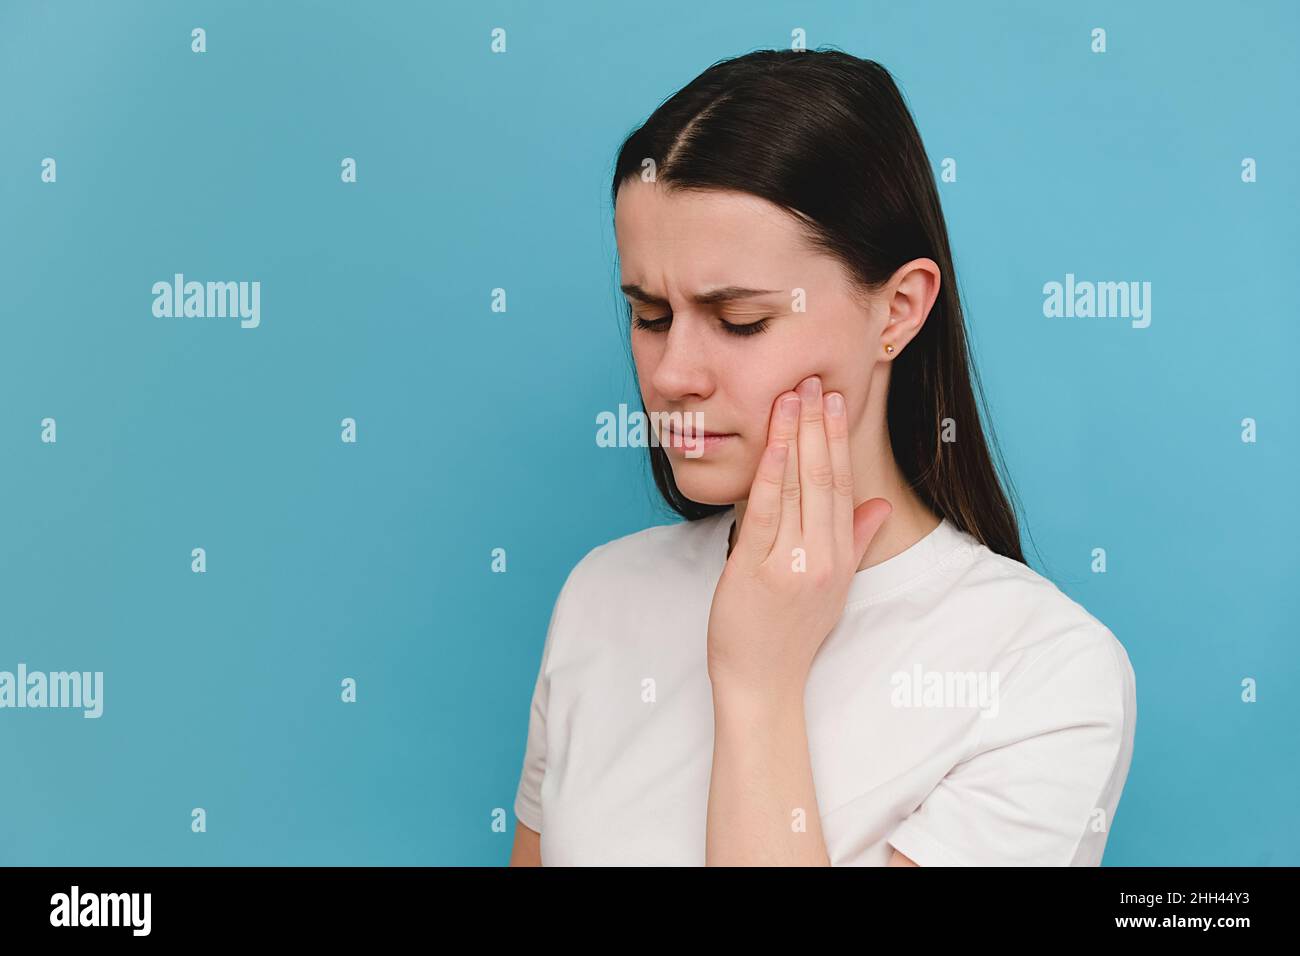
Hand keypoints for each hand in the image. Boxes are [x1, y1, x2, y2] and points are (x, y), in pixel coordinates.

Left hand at [706, 375, 892, 701]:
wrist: (763, 683)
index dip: (838, 440)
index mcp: (840, 558)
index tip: (836, 400)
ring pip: (797, 487)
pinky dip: (770, 472)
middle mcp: (823, 558)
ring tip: (793, 395)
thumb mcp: (834, 588)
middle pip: (824, 478)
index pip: (842, 486)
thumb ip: (855, 541)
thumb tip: (881, 505)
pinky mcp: (757, 571)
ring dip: (794, 436)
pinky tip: (771, 441)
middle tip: (815, 381)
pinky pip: (766, 512)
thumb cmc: (790, 636)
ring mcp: (791, 564)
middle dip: (818, 426)